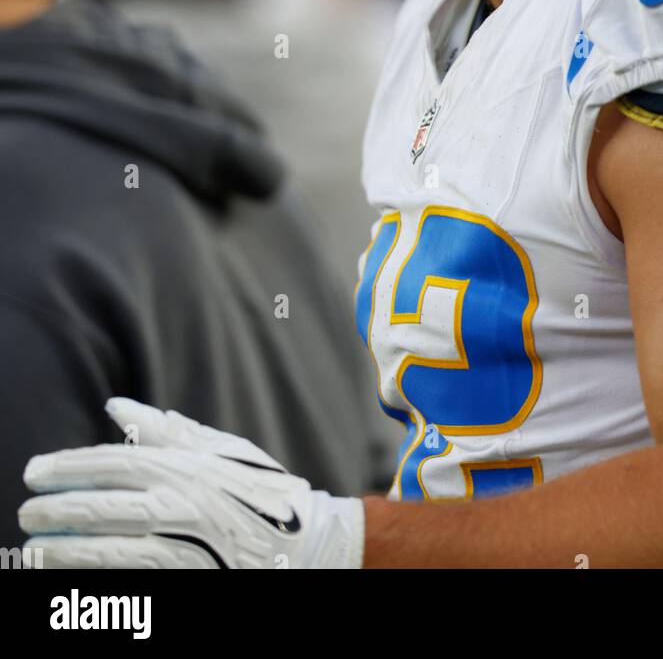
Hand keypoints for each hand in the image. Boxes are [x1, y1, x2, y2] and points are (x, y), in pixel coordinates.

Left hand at [18, 398, 363, 568]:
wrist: (308, 545)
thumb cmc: (260, 492)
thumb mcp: (220, 450)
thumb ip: (165, 429)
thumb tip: (115, 405)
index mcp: (186, 467)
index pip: (112, 464)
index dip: (68, 468)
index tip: (35, 473)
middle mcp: (183, 504)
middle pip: (104, 508)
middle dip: (58, 511)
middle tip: (27, 513)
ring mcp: (187, 547)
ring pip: (112, 550)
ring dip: (67, 553)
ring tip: (36, 552)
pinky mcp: (191, 581)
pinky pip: (135, 582)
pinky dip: (101, 581)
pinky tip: (75, 579)